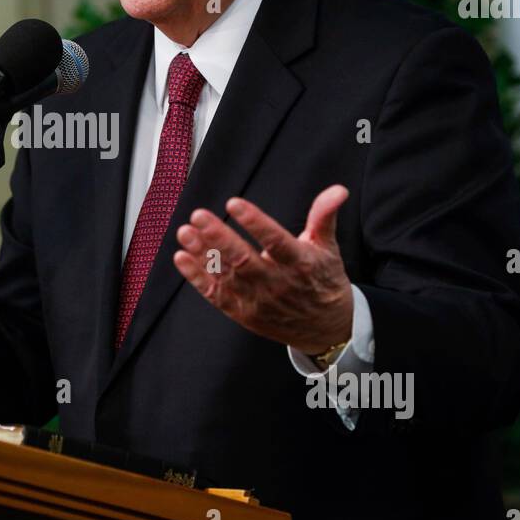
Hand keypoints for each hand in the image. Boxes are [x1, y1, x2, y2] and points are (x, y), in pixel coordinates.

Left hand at [172, 185, 353, 356]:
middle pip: (244, 260)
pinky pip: (216, 295)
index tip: (234, 203)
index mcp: (300, 264)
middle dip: (219, 237)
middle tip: (198, 216)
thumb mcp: (328, 248)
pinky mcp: (243, 313)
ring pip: (226, 276)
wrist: (325, 329)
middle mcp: (278, 284)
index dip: (255, 222)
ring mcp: (258, 301)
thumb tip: (337, 190)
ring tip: (185, 233)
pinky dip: (197, 279)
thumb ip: (324, 217)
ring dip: (203, 254)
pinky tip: (182, 259)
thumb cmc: (322, 281)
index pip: (276, 242)